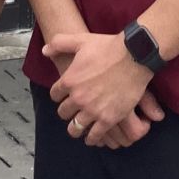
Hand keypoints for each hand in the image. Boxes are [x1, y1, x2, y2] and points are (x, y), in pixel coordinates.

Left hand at [45, 31, 163, 147]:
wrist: (134, 56)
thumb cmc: (108, 47)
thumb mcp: (80, 40)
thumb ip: (59, 44)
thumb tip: (44, 51)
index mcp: (69, 80)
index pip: (54, 95)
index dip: (59, 95)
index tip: (65, 96)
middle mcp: (78, 98)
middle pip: (63, 113)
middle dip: (67, 111)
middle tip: (73, 111)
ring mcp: (92, 110)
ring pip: (75, 128)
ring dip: (76, 128)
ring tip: (80, 127)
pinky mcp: (108, 119)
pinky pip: (94, 136)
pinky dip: (91, 138)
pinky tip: (92, 137)